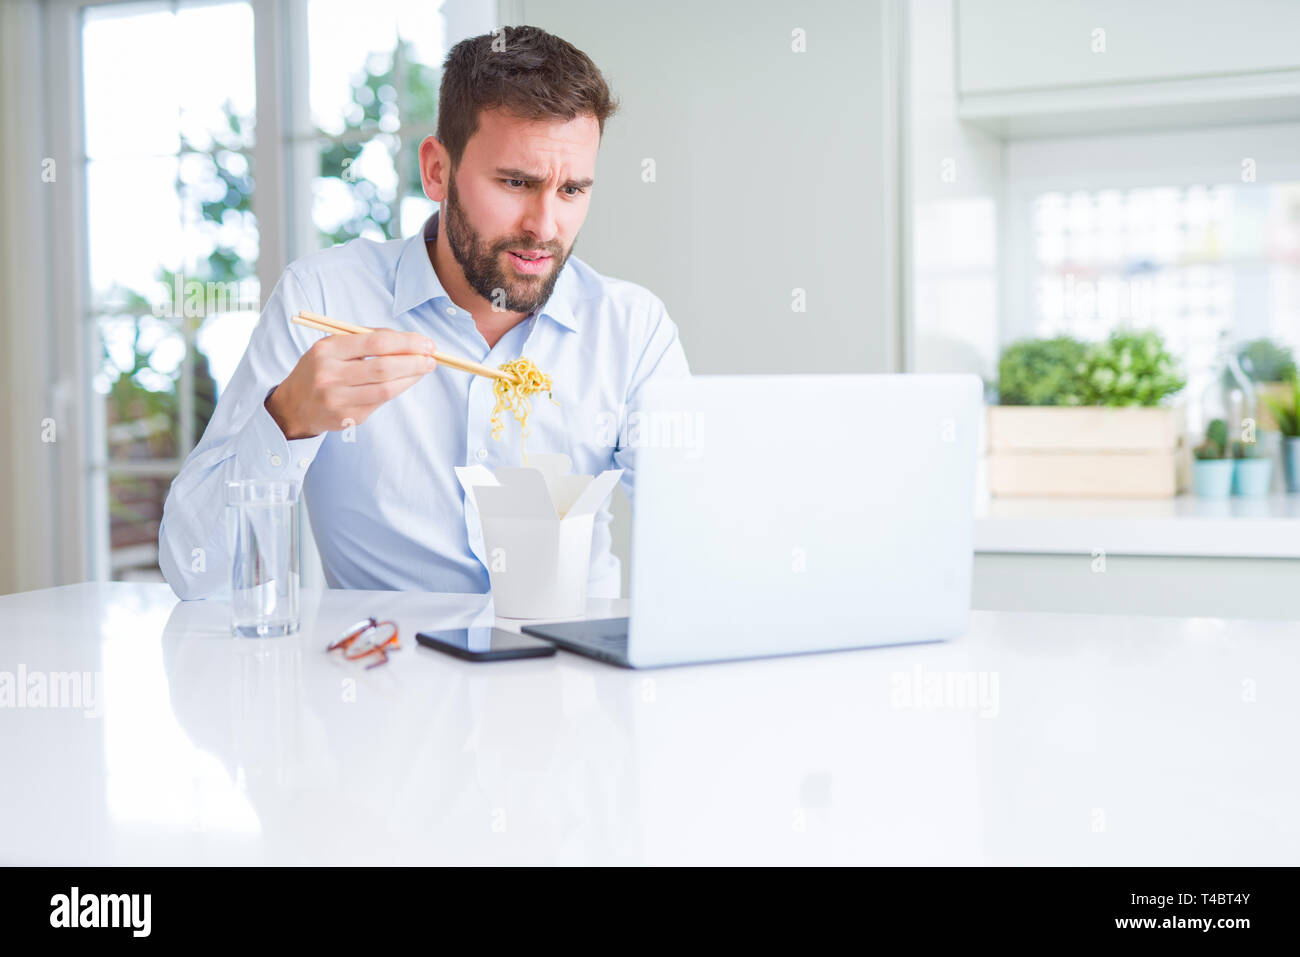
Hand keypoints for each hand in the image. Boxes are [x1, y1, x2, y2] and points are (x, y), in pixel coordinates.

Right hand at [266, 329, 437, 439]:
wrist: (294, 405)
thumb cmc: (321, 369)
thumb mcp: (334, 347)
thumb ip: (366, 340)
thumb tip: (409, 341)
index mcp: (327, 350)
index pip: (375, 343)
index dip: (405, 342)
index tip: (425, 343)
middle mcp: (330, 375)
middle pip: (383, 368)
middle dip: (414, 362)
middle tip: (432, 357)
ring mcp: (337, 400)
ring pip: (386, 389)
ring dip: (411, 378)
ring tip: (425, 369)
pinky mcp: (346, 418)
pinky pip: (380, 403)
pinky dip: (397, 390)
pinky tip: (406, 381)